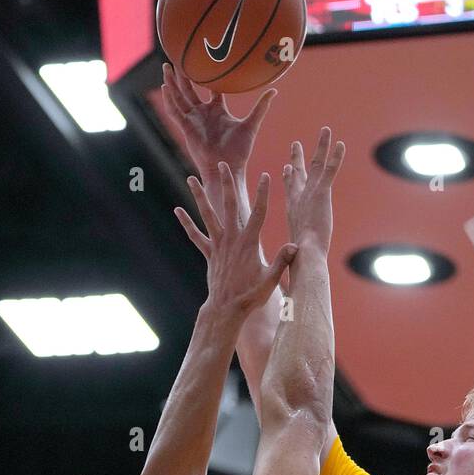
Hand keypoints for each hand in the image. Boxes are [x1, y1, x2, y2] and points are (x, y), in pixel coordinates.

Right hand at [162, 61, 276, 176]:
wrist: (227, 167)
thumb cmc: (239, 151)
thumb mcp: (251, 124)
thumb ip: (260, 107)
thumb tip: (274, 90)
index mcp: (217, 111)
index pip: (212, 89)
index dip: (209, 76)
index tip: (207, 60)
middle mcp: (203, 113)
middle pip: (190, 90)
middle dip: (183, 75)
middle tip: (179, 57)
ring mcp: (193, 120)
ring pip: (179, 97)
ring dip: (172, 82)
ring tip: (166, 66)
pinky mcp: (186, 128)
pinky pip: (175, 112)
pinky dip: (170, 100)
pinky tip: (165, 87)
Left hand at [175, 162, 295, 318]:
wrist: (227, 309)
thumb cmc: (251, 296)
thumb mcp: (271, 279)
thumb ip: (283, 261)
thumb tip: (296, 246)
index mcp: (249, 243)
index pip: (259, 213)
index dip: (263, 194)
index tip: (266, 176)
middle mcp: (232, 240)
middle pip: (229, 206)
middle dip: (227, 184)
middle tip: (222, 165)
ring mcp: (218, 246)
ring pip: (208, 216)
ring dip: (199, 197)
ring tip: (192, 178)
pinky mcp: (209, 254)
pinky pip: (195, 236)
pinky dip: (186, 223)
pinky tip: (177, 210)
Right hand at [282, 127, 344, 254]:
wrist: (304, 256)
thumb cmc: (297, 260)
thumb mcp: (293, 253)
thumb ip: (292, 254)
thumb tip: (293, 269)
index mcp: (292, 211)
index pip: (289, 190)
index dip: (288, 178)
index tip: (286, 168)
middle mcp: (298, 198)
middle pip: (298, 173)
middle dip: (297, 158)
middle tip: (296, 144)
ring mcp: (309, 193)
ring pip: (316, 164)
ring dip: (321, 146)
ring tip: (326, 130)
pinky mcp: (321, 193)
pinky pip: (330, 170)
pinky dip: (335, 156)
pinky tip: (340, 144)